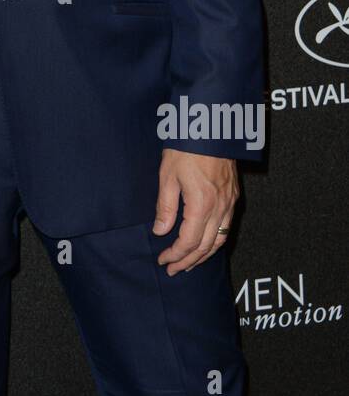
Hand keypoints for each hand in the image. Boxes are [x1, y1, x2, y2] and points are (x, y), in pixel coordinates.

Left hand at [153, 149, 239, 274]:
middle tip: (173, 269)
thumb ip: (166, 206)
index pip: (188, 241)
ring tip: (189, 264)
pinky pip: (226, 227)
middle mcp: (220, 207)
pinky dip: (215, 242)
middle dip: (188, 261)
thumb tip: (161, 231)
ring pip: (219, 240)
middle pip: (205, 247)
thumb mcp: (168, 175)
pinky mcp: (233, 196)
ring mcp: (230, 202)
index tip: (163, 260)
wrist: (211, 126)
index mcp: (202, 204)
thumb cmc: (186, 146)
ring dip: (203, 256)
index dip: (175, 255)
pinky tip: (205, 244)